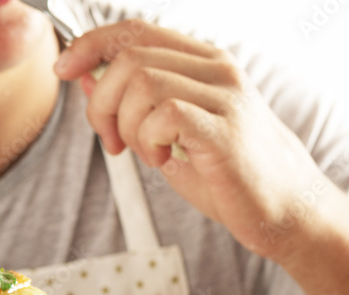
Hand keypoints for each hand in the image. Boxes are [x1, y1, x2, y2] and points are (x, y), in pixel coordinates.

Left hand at [54, 20, 325, 260]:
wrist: (284, 210)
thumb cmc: (226, 174)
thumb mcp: (167, 134)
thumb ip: (129, 103)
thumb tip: (84, 75)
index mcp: (203, 62)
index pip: (135, 30)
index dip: (90, 44)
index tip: (64, 70)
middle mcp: (217, 69)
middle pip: (128, 57)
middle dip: (101, 103)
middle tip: (111, 142)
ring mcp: (225, 96)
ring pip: (141, 82)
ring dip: (124, 124)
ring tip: (144, 152)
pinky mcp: (225, 129)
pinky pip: (164, 113)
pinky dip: (147, 140)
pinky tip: (162, 159)